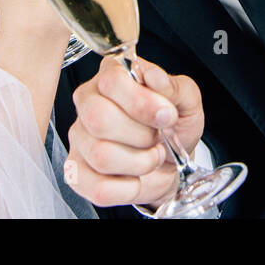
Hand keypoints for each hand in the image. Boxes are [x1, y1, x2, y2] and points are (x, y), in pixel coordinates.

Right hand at [65, 54, 205, 208]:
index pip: (111, 81)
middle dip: (141, 135)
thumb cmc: (173, 126)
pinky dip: (128, 189)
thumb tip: (154, 78)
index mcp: (111, 75)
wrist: (172, 163)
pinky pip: (97, 188)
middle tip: (157, 138)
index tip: (167, 115)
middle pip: (98, 117)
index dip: (142, 102)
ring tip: (151, 157)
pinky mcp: (78, 173)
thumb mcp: (186, 100)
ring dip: (139, 162)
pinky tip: (137, 178)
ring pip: (100, 155)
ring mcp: (79, 138)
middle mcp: (88, 102)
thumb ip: (174, 86)